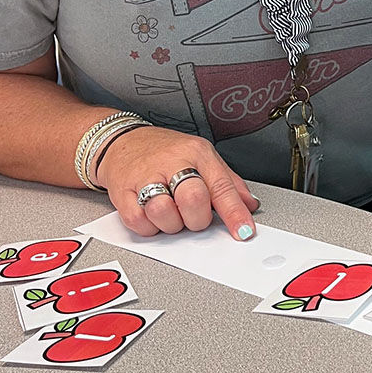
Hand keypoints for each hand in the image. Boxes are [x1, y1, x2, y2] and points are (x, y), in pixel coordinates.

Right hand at [95, 126, 260, 239]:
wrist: (123, 140)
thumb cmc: (166, 152)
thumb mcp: (203, 157)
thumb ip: (228, 183)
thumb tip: (249, 205)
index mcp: (197, 153)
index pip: (222, 186)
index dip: (235, 213)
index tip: (243, 231)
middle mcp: (172, 162)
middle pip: (193, 199)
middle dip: (198, 219)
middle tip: (194, 216)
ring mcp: (145, 176)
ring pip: (163, 212)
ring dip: (171, 223)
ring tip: (171, 212)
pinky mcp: (122, 192)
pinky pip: (138, 222)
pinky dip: (148, 226)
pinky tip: (152, 214)